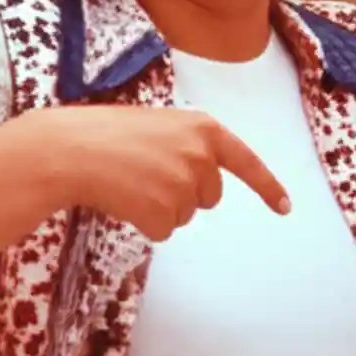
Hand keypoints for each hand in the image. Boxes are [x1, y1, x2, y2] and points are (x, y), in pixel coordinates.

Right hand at [31, 106, 290, 240]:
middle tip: (145, 172)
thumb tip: (202, 179)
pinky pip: (164, 231)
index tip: (285, 207)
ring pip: (184, 215)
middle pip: (210, 196)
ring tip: (129, 181)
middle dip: (183, 192)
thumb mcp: (159, 125)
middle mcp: (201, 156)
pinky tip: (124, 199)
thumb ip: (188, 145)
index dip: (267, 186)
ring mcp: (184, 185)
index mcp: (203, 128)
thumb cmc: (106, 134)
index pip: (246, 161)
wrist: (70, 149)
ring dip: (159, 206)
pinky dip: (144, 222)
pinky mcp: (165, 212)